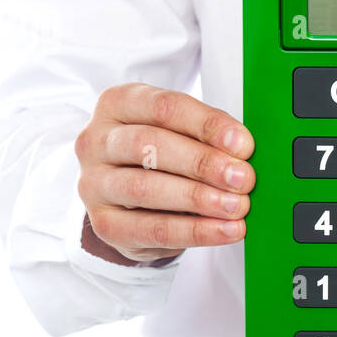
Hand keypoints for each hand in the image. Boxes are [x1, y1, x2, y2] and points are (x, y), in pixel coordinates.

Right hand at [74, 83, 255, 263]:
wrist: (133, 203)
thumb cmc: (163, 156)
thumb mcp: (181, 133)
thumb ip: (207, 135)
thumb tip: (242, 150)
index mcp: (117, 104)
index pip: (164, 107)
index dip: (207, 125)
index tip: (243, 145)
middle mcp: (97, 140)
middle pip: (150, 145)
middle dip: (203, 162)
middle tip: (242, 178)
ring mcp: (93, 184)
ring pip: (145, 188)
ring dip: (199, 198)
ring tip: (236, 206)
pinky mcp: (103, 224)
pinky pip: (152, 230)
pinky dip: (195, 232)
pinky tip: (225, 230)